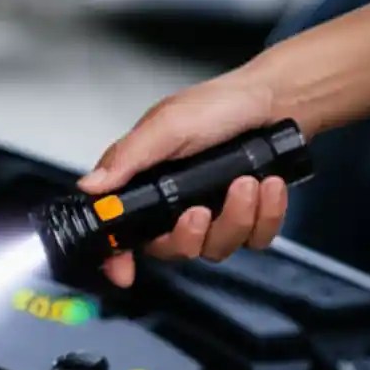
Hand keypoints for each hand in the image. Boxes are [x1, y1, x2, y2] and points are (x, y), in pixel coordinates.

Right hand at [80, 68, 291, 286]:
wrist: (279, 97)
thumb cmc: (220, 104)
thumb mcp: (168, 125)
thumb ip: (129, 157)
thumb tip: (90, 186)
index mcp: (147, 184)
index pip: (122, 232)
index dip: (117, 257)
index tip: (124, 273)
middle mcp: (176, 206)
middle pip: (172, 250)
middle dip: (191, 235)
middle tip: (201, 209)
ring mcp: (213, 215)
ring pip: (216, 248)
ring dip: (237, 217)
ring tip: (249, 182)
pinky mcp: (249, 218)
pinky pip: (255, 240)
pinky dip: (267, 215)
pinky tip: (269, 186)